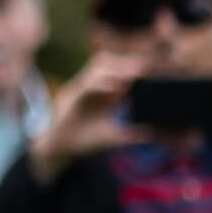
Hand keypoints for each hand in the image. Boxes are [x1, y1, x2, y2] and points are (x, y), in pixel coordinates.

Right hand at [28, 54, 150, 183]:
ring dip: (115, 69)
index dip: (132, 69)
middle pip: (107, 65)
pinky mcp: (71, 97)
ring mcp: (81, 89)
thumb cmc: (83, 140)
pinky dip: (101, 84)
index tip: (151, 71)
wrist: (60, 149)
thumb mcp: (111, 137)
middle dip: (126, 63)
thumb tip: (151, 134)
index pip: (118, 74)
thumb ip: (130, 136)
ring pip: (96, 69)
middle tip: (144, 68)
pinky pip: (87, 86)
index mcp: (103, 94)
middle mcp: (92, 87)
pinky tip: (116, 88)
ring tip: (133, 73)